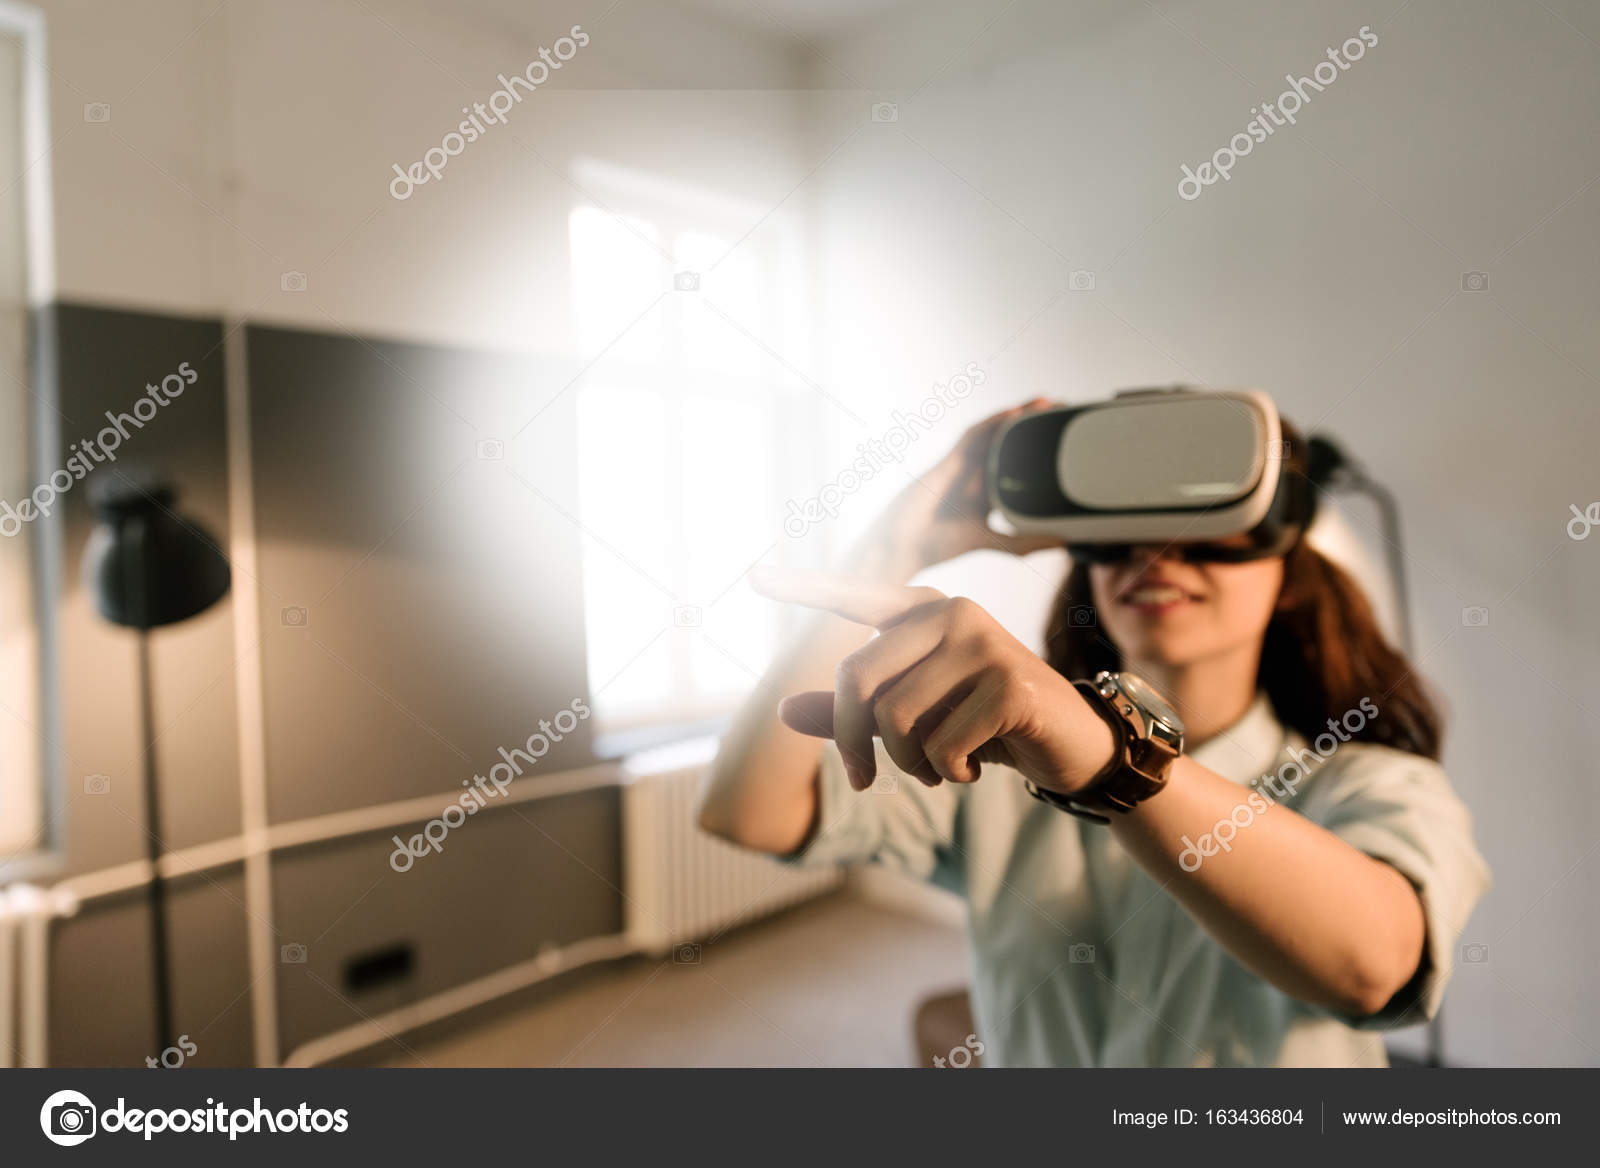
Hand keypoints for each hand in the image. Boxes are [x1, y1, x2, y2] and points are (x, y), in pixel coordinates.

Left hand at [750, 569, 1116, 792]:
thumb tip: (781, 710)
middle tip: (866, 778)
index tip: (752, 576)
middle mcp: (950, 611)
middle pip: (857, 680)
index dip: (804, 587)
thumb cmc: (983, 725)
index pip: (855, 595)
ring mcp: (983, 641)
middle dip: (852, 743)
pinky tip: (974, 767)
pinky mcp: (1009, 682)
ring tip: (937, 768)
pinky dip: (949, 772)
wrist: (1069, 746)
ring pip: (895, 720)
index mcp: (921, 611)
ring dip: (907, 764)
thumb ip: (851, 714)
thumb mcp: (912, 720)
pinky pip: (941, 745)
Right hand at [848, 400, 1061, 580]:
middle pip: (1010, 441)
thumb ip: (1025, 542)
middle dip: (1034, 424)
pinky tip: (1013, 413)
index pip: (1019, 463)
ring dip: (1018, 415)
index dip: (1041, 448)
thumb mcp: (992, 541)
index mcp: (989, 490)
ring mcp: (964, 464)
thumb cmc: (938, 542)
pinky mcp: (951, 460)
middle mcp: (978, 473)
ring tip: (1045, 402)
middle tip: (1063, 409)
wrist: (904, 543)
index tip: (1066, 437)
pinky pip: (974, 435)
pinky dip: (993, 423)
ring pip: (995, 433)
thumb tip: (1063, 542)